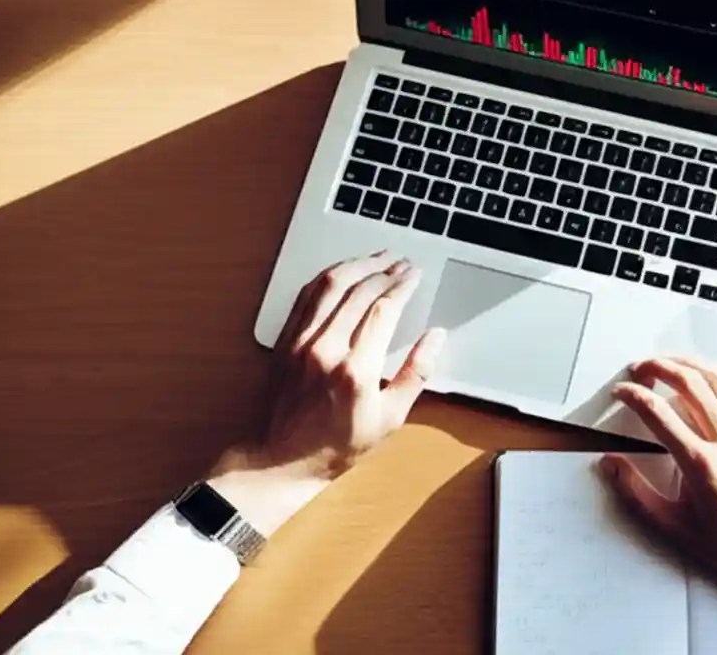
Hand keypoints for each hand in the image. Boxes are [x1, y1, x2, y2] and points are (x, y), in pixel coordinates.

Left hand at [208, 252, 445, 535]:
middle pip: (357, 290)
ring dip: (356, 265)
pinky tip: (342, 272)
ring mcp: (299, 341)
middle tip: (402, 263)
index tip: (415, 275)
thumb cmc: (337, 444)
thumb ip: (416, 373)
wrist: (280, 458)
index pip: (383, 310)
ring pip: (329, 285)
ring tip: (376, 257)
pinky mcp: (284, 340)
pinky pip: (306, 296)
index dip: (402, 286)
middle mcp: (325, 348)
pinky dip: (327, 277)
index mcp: (355, 370)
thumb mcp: (390, 418)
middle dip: (384, 270)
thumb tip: (436, 337)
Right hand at [600, 358, 716, 646]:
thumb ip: (638, 495)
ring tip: (667, 361)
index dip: (633, 396)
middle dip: (658, 366)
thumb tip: (610, 466)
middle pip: (688, 382)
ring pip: (716, 378)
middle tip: (638, 368)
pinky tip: (708, 372)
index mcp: (701, 463)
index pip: (658, 414)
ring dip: (688, 362)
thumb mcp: (677, 529)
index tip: (619, 392)